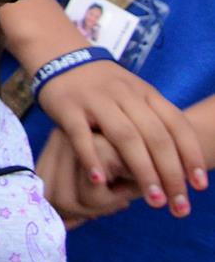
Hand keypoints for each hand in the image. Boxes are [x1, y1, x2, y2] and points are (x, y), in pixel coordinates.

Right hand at [36, 58, 206, 216]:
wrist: (60, 54)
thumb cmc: (105, 85)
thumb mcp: (136, 94)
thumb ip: (156, 122)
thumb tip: (183, 163)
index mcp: (145, 93)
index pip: (176, 124)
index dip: (191, 155)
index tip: (200, 185)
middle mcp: (125, 95)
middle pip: (155, 136)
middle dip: (171, 174)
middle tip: (180, 207)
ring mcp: (96, 100)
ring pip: (125, 137)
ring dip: (142, 171)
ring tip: (155, 201)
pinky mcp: (68, 107)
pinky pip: (81, 135)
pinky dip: (91, 158)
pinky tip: (100, 181)